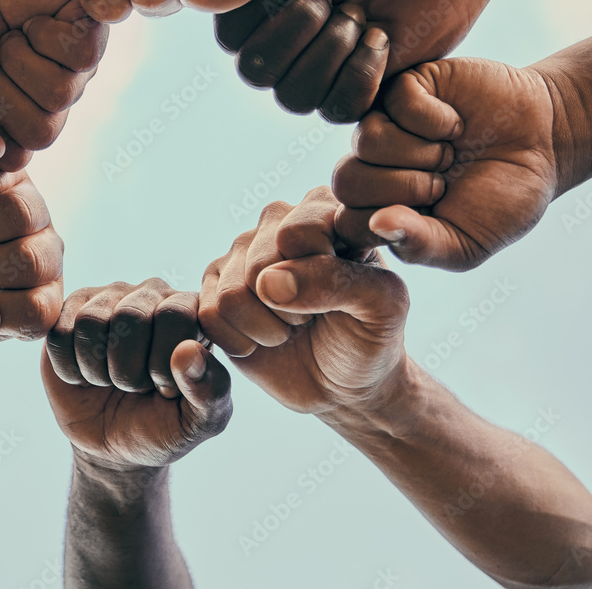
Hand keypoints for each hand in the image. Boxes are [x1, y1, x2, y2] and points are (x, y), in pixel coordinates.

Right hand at [0, 0, 107, 169]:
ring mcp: (72, 70)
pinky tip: (32, 22)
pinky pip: (83, 55)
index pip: (14, 158)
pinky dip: (46, 35)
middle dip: (3, 95)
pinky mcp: (89, 32)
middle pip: (42, 133)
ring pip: (62, 95)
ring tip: (9, 39)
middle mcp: (48, 102)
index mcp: (12, 122)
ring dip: (21, 62)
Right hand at [42, 279, 231, 470]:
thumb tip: (188, 352)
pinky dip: (70, 369)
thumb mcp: (200, 421)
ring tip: (110, 381)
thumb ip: (211, 390)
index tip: (165, 390)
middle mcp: (152, 294)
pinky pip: (60, 332)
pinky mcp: (70, 312)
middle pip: (131, 315)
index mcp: (192, 311)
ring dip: (98, 370)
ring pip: (91, 320)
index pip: (175, 314)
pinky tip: (86, 377)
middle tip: (135, 388)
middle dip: (128, 370)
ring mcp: (109, 298)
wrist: (115, 446)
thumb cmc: (165, 426)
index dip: (163, 363)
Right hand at [191, 0, 506, 118]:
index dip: (264, 14)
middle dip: (301, 33)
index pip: (230, 38)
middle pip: (257, 73)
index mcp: (259, 2)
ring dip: (333, 53)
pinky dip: (362, 75)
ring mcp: (319, 71)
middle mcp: (281, 42)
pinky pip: (338, 111)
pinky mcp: (359, 93)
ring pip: (295, 98)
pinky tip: (381, 39)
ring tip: (362, 16)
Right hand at [198, 187, 408, 418]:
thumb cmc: (370, 335)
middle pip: (259, 262)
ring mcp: (241, 251)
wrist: (343, 382)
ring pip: (232, 292)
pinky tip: (263, 339)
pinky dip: (242, 341)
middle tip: (314, 316)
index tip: (345, 294)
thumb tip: (268, 283)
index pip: (298, 232)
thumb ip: (337, 281)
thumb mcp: (382, 306)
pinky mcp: (215, 285)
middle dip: (291, 307)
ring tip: (291, 328)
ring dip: (267, 327)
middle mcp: (278, 220)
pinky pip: (210, 315)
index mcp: (324, 209)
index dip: (317, 275)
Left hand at [332, 58, 559, 270]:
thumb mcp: (467, 243)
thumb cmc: (503, 199)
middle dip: (405, 188)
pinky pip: (394, 102)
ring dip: (421, 153)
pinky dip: (435, 119)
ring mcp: (384, 124)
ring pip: (366, 141)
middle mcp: (372, 167)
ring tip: (448, 153)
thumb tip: (377, 225)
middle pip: (346, 181)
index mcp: (378, 209)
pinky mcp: (402, 88)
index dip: (386, 223)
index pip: (346, 223)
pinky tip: (455, 124)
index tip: (431, 216)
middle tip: (442, 183)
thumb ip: (420, 245)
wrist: (544, 142)